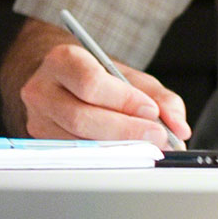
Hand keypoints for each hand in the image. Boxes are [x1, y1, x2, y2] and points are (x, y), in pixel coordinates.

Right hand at [17, 41, 189, 147]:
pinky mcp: (43, 142)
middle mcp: (42, 90)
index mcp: (63, 61)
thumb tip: (179, 127)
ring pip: (79, 142)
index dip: (124, 100)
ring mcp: (39, 119)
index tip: (151, 111)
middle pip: (81, 118)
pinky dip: (107, 156)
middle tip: (157, 137)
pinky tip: (126, 153)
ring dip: (118, 148)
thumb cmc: (97, 77)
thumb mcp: (130, 77)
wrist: (60, 80)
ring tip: (147, 146)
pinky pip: (77, 155)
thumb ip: (160, 97)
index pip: (91, 84)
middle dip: (125, 130)